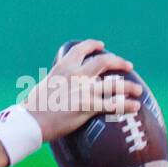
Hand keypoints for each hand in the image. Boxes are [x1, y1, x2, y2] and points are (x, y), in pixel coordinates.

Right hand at [23, 39, 142, 141]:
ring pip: (115, 84)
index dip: (93, 45)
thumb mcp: (43, 87)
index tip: (101, 45)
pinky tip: (135, 107)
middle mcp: (76, 75)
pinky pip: (114, 104)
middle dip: (119, 62)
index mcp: (63, 68)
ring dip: (129, 87)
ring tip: (137, 90)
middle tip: (128, 66)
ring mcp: (84, 90)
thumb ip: (55, 84)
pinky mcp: (88, 106)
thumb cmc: (31, 109)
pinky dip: (127, 105)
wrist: (30, 121)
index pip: (81, 49)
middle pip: (105, 62)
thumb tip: (56, 90)